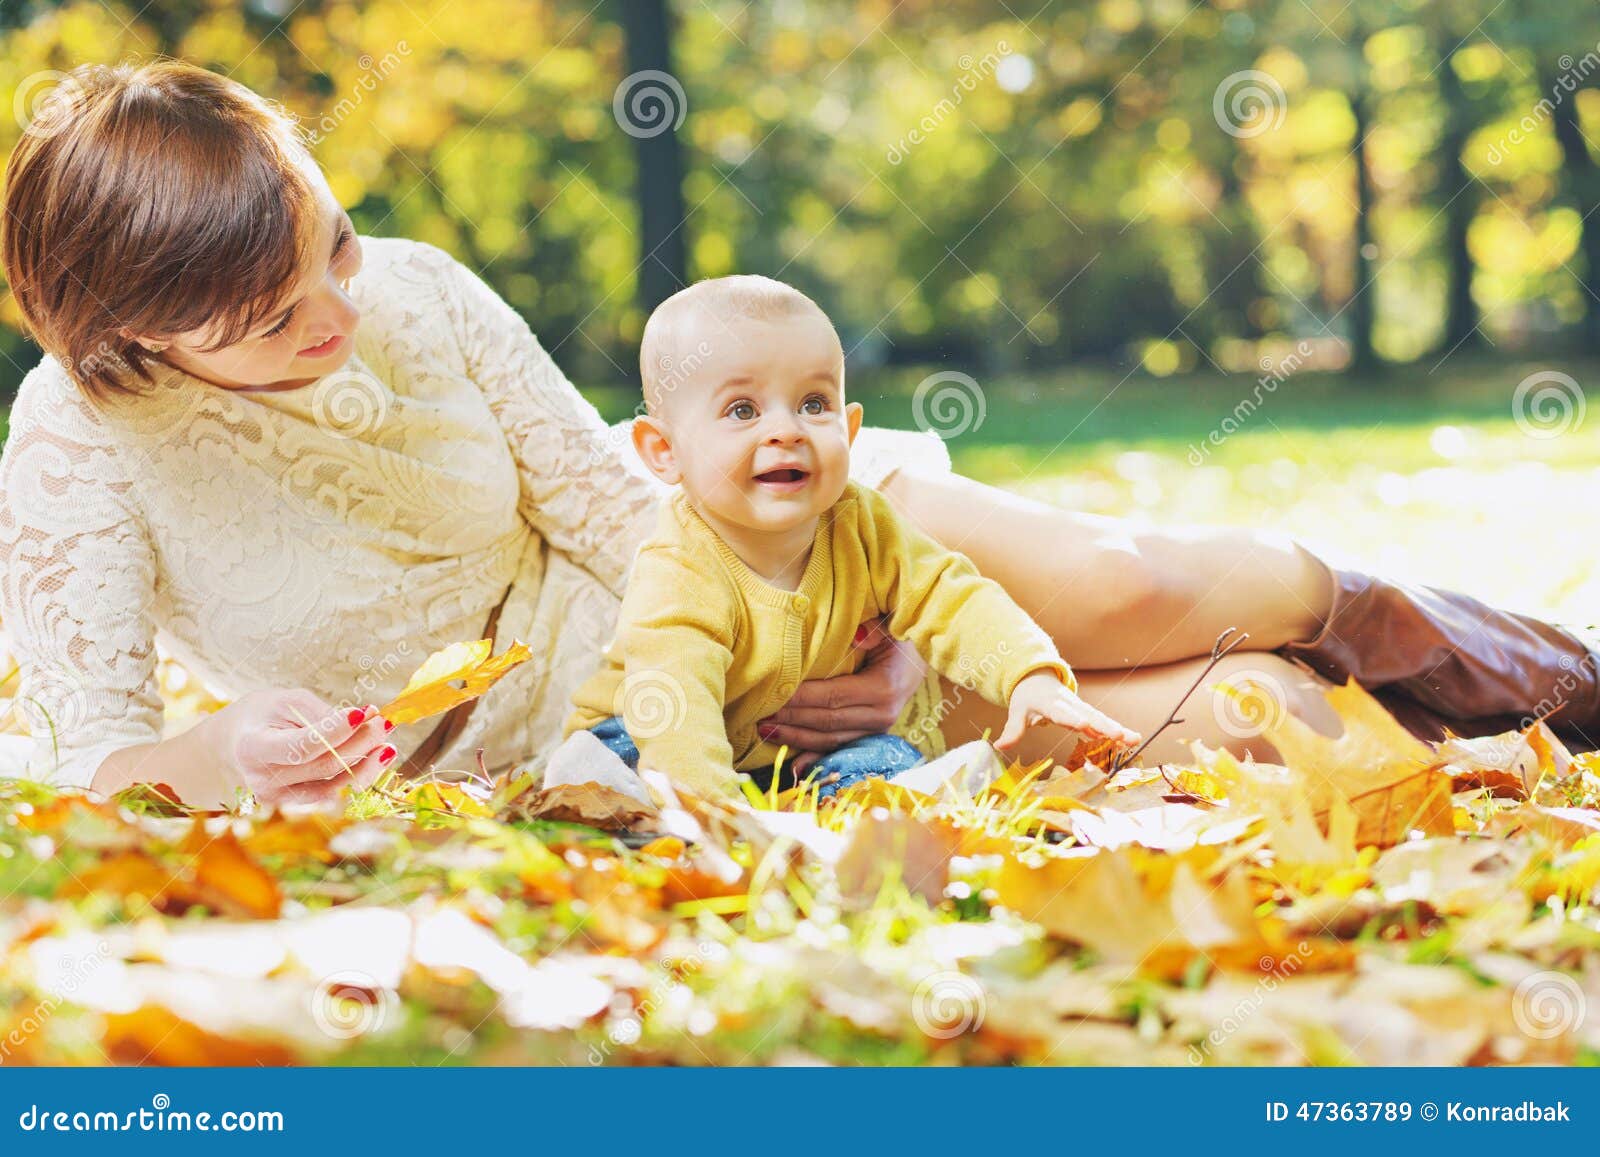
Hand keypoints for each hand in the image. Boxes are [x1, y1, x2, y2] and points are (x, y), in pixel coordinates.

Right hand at [202, 689, 396, 807]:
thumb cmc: (262, 716)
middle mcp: (263, 779)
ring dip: (367, 763)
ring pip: (333, 784)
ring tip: (387, 741)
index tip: (365, 713)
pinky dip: (356, 776)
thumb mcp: (285, 702)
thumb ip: (321, 713)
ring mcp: (277, 798)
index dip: (336, 731)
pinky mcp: (291, 806)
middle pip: (324, 764)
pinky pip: (330, 794)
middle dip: (361, 742)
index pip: (302, 745)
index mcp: (253, 747)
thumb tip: (364, 721)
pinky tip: (376, 759)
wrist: (234, 745)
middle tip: (384, 722)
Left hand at [757, 618, 924, 774]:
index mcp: (883, 688)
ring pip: (830, 739)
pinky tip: (794, 765)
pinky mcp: (870, 737)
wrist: (919, 663)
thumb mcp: (889, 630)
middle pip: (828, 721)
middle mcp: (881, 715)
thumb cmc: (898, 641)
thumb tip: (855, 634)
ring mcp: (876, 730)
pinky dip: (815, 757)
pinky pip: (839, 749)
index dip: (803, 697)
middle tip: (760, 715)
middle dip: (792, 719)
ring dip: (796, 738)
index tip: (775, 694)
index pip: (834, 695)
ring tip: (766, 731)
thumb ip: (872, 632)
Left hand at [997, 671, 1139, 752]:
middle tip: (1120, 735)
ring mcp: (1081, 708)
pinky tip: (1131, 741)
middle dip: (1104, 726)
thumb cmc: (1027, 698)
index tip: (1084, 725)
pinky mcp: (1088, 713)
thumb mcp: (1017, 711)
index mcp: (1050, 703)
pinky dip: (1117, 731)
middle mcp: (1069, 704)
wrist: (1038, 679)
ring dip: (1116, 729)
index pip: (1061, 712)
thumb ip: (1012, 730)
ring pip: (1100, 718)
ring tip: (1133, 739)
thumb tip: (999, 746)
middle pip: (1088, 715)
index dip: (1072, 718)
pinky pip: (1103, 723)